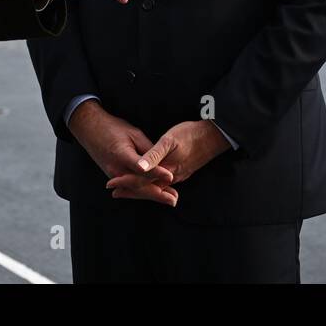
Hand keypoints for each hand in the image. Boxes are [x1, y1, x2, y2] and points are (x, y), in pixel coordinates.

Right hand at [68, 101, 177, 206]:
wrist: (90, 129)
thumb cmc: (113, 128)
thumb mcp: (133, 133)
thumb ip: (147, 149)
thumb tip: (161, 162)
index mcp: (121, 154)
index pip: (142, 167)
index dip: (157, 172)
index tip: (170, 176)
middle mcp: (116, 169)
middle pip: (139, 184)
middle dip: (158, 193)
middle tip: (174, 199)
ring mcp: (113, 175)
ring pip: (135, 189)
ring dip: (152, 196)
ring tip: (169, 200)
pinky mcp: (113, 177)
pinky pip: (130, 187)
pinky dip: (142, 193)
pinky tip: (155, 196)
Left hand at [105, 120, 228, 196]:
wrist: (214, 136)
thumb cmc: (191, 135)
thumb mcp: (170, 140)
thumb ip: (154, 155)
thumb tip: (139, 168)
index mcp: (166, 171)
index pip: (141, 181)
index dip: (125, 182)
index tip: (110, 184)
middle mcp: (172, 177)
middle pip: (147, 189)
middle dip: (130, 190)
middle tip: (113, 191)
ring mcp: (178, 176)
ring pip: (154, 187)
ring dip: (139, 188)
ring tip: (125, 188)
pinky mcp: (182, 172)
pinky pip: (162, 184)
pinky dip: (150, 184)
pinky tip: (147, 181)